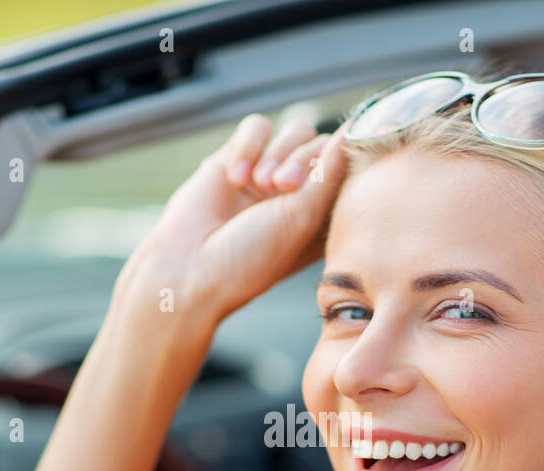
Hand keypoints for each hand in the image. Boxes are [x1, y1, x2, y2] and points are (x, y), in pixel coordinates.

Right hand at [114, 114, 349, 331]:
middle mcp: (298, 194)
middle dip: (303, 161)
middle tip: (283, 188)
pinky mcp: (235, 158)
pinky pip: (257, 128)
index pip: (347, 169)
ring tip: (260, 184)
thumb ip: (331, 171)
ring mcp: (267, 175)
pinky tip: (236, 177)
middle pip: (322, 144)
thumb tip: (355, 130)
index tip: (309, 191)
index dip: (335, 168)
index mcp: (320, 215)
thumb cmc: (250, 258)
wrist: (188, 269)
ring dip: (279, 152)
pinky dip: (249, 146)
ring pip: (293, 130)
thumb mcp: (302, 216)